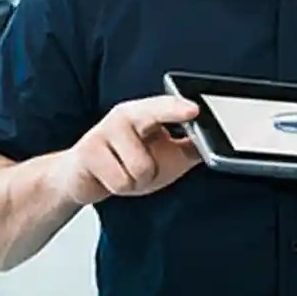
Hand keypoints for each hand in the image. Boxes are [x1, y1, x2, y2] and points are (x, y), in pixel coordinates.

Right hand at [51, 95, 201, 205]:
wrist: (83, 178)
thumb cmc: (126, 163)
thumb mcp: (164, 157)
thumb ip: (189, 148)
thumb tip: (213, 144)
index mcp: (143, 113)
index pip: (164, 107)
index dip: (178, 108)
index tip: (194, 110)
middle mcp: (123, 117)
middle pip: (149, 117)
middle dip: (169, 114)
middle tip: (181, 120)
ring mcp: (103, 133)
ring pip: (141, 168)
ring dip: (139, 181)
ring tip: (127, 174)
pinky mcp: (88, 153)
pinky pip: (122, 182)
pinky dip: (122, 188)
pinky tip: (111, 179)